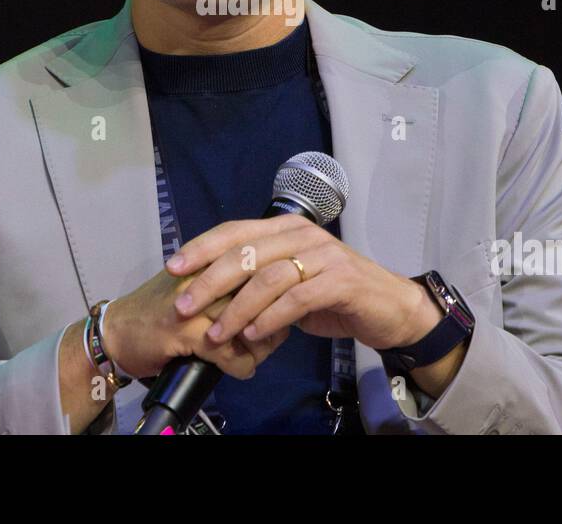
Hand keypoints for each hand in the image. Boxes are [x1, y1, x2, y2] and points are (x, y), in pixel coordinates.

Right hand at [101, 264, 290, 380]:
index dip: (278, 285)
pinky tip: (242, 369)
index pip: (258, 260)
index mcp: (208, 258)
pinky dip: (241, 365)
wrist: (117, 331)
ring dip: (262, 344)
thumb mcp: (196, 285)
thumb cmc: (158, 309)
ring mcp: (193, 301)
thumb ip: (230, 283)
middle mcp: (202, 274)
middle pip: (259, 290)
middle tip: (279, 333)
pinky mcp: (184, 331)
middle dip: (276, 316)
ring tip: (260, 352)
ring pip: (248, 320)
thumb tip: (272, 296)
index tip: (285, 304)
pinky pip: (228, 350)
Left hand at [164, 214, 431, 351]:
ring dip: (236, 309)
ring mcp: (323, 256)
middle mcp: (303, 235)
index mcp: (286, 228)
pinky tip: (252, 335)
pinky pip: (296, 299)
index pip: (236, 231)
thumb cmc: (333, 293)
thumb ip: (258, 276)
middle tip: (184, 306)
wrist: (388, 307)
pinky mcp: (340, 281)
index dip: (202, 248)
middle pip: (246, 253)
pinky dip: (270, 318)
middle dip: (209, 281)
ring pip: (267, 278)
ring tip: (214, 333)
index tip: (173, 268)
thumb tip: (211, 288)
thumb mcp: (291, 279)